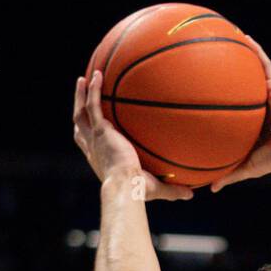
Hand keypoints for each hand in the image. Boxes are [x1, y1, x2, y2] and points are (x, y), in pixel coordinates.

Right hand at [73, 72, 193, 199]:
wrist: (126, 187)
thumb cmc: (137, 192)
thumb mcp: (155, 188)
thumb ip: (172, 189)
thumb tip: (190, 194)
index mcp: (101, 159)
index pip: (90, 144)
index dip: (89, 133)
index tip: (93, 125)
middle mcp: (94, 148)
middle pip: (81, 125)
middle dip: (79, 109)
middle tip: (82, 95)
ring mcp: (96, 139)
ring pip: (81, 113)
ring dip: (80, 95)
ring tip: (83, 80)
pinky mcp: (101, 131)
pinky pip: (94, 106)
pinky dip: (94, 91)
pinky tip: (98, 75)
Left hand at [210, 36, 270, 191]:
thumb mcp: (250, 167)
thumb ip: (230, 175)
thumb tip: (209, 189)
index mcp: (251, 124)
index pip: (233, 112)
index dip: (220, 105)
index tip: (200, 99)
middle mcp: (257, 107)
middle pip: (238, 89)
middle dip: (225, 77)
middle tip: (205, 67)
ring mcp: (266, 95)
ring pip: (249, 73)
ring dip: (239, 56)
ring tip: (222, 41)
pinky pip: (264, 65)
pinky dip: (255, 51)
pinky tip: (245, 37)